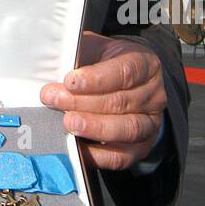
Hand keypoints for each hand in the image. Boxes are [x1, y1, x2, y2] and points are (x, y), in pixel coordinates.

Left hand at [40, 31, 166, 170]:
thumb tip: (51, 59)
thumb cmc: (102, 63)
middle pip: (121, 101)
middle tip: (54, 99)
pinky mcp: (140, 148)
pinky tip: (78, 147)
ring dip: (93, 127)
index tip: (69, 81)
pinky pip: (121, 157)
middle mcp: (153, 95)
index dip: (97, 78)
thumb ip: (78, 52)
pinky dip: (98, 155)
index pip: (125, 71)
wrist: (120, 84)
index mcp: (145, 64)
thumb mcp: (94, 48)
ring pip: (125, 128)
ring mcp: (150, 124)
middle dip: (83, 102)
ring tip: (67, 123)